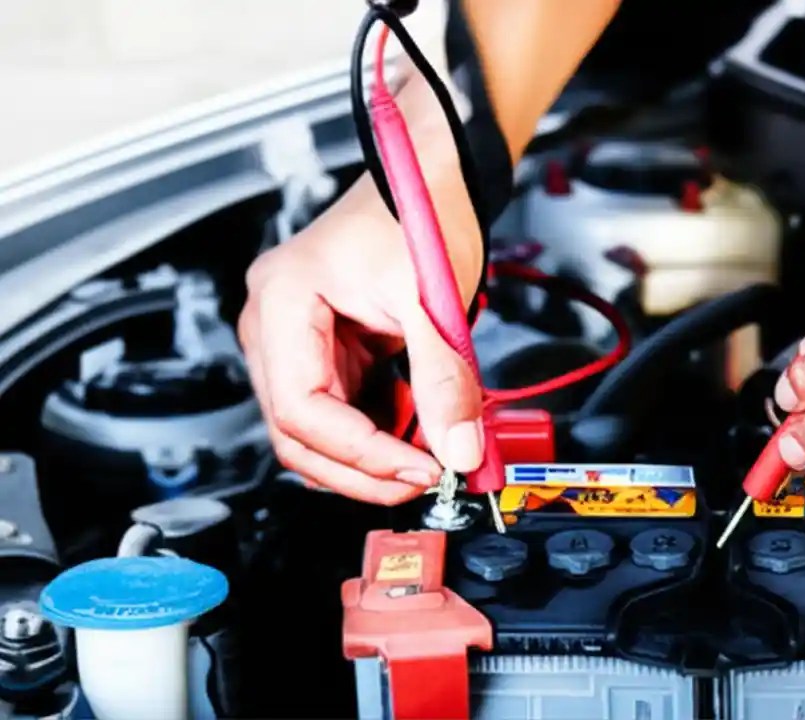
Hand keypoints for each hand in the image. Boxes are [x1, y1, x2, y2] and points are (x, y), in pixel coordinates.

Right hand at [239, 127, 485, 504]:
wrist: (431, 174)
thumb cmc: (418, 209)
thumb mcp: (433, 301)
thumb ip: (445, 381)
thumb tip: (458, 450)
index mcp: (282, 300)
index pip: (300, 409)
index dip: (359, 454)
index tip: (417, 470)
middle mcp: (274, 322)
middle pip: (296, 430)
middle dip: (360, 467)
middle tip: (422, 479)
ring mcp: (294, 336)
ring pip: (314, 428)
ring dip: (367, 454)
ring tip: (424, 454)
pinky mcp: (324, 346)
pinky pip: (337, 408)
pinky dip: (374, 429)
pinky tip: (412, 426)